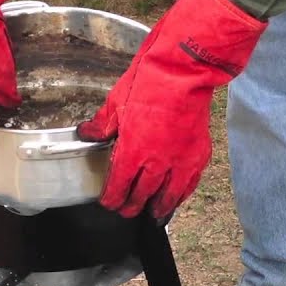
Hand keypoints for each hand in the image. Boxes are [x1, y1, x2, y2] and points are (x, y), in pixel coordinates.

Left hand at [77, 0, 266, 218]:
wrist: (185, 70)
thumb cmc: (151, 81)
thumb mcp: (116, 101)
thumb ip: (102, 124)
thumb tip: (87, 132)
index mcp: (133, 151)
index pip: (119, 186)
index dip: (113, 199)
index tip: (109, 202)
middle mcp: (157, 163)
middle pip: (142, 196)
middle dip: (133, 207)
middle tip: (128, 212)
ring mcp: (180, 161)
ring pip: (168, 196)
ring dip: (159, 208)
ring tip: (154, 215)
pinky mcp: (198, 154)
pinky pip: (189, 184)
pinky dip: (181, 194)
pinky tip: (177, 197)